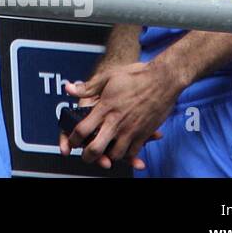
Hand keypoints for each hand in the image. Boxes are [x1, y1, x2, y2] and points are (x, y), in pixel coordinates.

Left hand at [60, 60, 177, 169]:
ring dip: (109, 156)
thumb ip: (87, 87)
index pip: (83, 129)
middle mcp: (117, 122)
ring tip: (106, 153)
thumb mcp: (107, 77)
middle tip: (86, 156)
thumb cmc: (135, 76)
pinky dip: (127, 155)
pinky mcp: (144, 133)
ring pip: (116, 155)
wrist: (162, 79)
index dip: (73, 139)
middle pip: (97, 148)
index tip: (71, 141)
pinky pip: (133, 152)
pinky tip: (124, 150)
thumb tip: (68, 88)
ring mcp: (131, 130)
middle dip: (88, 156)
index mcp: (105, 107)